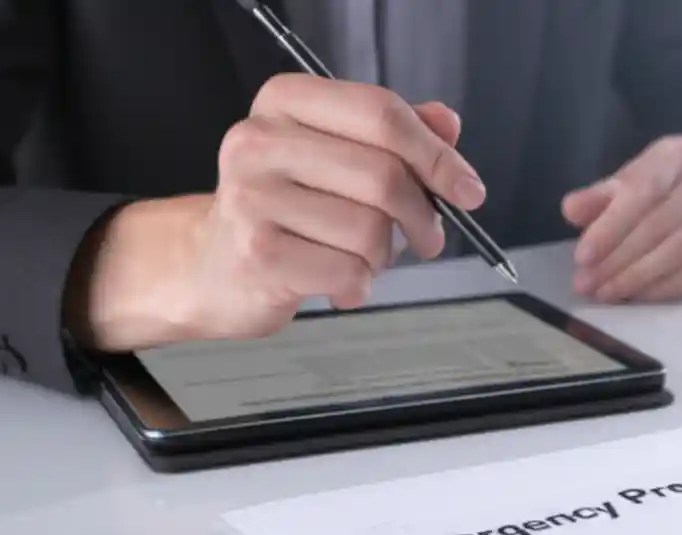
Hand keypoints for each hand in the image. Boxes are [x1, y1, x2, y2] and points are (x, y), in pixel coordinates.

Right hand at [68, 74, 482, 350]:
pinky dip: (359, 285)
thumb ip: (393, 135)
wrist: (213, 266)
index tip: (468, 190)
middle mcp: (259, 140)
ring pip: (370, 230)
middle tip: (429, 237)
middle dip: (423, 216)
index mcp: (285, 101)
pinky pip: (348, 273)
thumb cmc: (286, 210)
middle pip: (383, 175)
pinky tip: (339, 281)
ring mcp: (252, 198)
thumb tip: (448, 125)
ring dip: (383, 256)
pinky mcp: (257, 254)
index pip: (381, 113)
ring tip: (361, 258)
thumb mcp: (336, 157)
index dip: (437, 155)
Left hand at [562, 136, 681, 302]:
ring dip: (636, 277)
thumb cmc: (659, 189)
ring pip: (678, 251)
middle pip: (658, 225)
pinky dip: (662, 288)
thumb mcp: (627, 184)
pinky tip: (635, 297)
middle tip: (586, 283)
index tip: (582, 256)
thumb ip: (598, 197)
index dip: (611, 226)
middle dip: (617, 259)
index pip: (644, 190)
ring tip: (604, 293)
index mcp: (679, 154)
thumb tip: (571, 209)